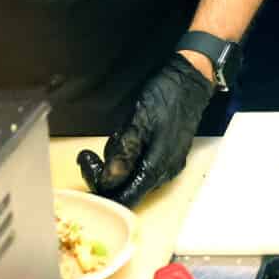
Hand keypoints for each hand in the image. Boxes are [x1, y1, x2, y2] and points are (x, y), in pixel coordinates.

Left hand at [77, 55, 214, 204]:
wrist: (191, 79)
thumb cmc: (166, 97)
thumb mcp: (139, 121)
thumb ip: (124, 153)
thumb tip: (108, 181)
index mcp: (156, 169)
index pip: (123, 199)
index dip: (99, 187)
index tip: (87, 163)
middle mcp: (164, 173)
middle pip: (127, 190)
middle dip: (105, 173)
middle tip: (91, 153)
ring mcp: (169, 165)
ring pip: (133, 177)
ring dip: (116, 163)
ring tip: (116, 136)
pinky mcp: (169, 155)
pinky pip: (142, 166)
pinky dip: (128, 157)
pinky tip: (128, 137)